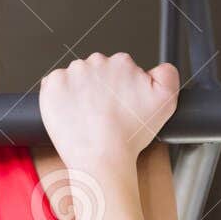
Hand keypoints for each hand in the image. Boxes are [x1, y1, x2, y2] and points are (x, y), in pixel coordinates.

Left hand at [38, 52, 179, 167]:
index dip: (119, 88)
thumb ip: (168, 75)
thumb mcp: (166, 102)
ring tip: (86, 116)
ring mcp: (71, 73)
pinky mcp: (52, 86)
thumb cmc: (129, 136)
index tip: (118, 104)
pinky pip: (54, 84)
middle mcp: (96, 62)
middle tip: (102, 113)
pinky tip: (70, 113)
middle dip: (98, 88)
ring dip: (78, 92)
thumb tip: (159, 67)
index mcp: (122, 62)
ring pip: (75, 77)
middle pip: (96, 70)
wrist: (102, 157)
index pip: (118, 68)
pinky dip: (59, 97)